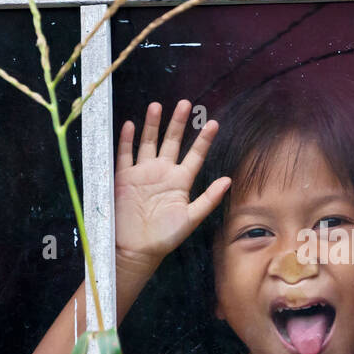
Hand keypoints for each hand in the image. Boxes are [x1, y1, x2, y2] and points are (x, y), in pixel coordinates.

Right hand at [114, 99, 230, 266]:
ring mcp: (143, 173)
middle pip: (172, 142)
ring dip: (152, 125)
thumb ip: (209, 199)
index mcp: (180, 181)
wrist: (137, 249)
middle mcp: (163, 173)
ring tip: (157, 106)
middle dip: (178, 123)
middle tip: (185, 104)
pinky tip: (129, 124)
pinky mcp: (124, 178)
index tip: (213, 123)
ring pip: (148, 142)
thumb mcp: (191, 218)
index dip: (203, 140)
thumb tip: (229, 180)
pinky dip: (126, 140)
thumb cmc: (165, 237)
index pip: (195, 155)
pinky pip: (125, 155)